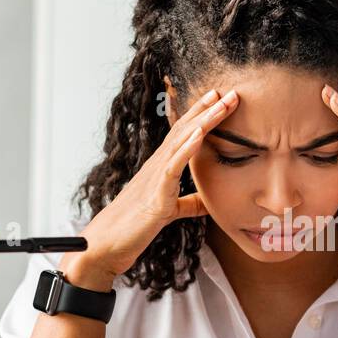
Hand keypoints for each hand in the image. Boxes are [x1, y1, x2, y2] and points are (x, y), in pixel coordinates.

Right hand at [63, 88, 239, 287]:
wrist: (105, 246)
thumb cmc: (133, 228)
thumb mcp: (169, 211)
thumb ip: (190, 203)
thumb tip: (211, 200)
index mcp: (161, 168)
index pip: (184, 134)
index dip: (202, 115)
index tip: (221, 98)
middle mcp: (157, 166)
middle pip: (185, 130)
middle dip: (208, 110)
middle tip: (231, 92)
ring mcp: (154, 178)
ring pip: (180, 142)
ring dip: (203, 121)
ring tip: (221, 103)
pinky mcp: (155, 196)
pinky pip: (172, 168)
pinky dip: (186, 150)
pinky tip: (200, 135)